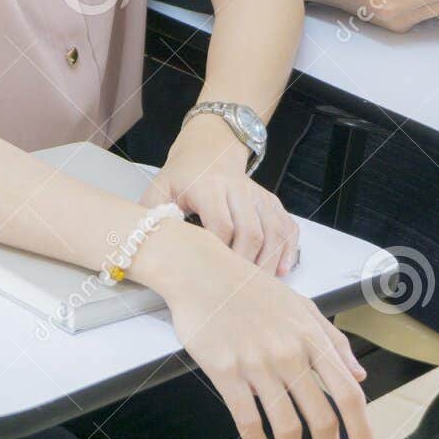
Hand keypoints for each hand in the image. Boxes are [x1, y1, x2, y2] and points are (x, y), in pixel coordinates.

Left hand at [146, 114, 299, 275]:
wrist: (208, 150)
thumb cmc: (181, 177)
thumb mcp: (159, 190)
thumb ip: (153, 218)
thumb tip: (149, 250)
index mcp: (207, 187)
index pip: (221, 224)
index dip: (220, 252)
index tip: (213, 274)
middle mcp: (238, 188)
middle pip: (251, 230)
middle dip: (248, 262)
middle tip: (238, 288)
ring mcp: (257, 194)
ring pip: (273, 229)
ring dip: (271, 259)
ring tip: (262, 285)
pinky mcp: (270, 200)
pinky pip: (287, 224)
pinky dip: (289, 248)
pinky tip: (283, 268)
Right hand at [156, 226, 371, 438]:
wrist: (204, 272)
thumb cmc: (254, 290)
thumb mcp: (304, 307)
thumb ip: (334, 342)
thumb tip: (360, 375)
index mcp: (313, 339)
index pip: (347, 393)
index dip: (360, 428)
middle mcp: (290, 354)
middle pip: (321, 417)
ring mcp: (258, 364)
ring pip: (286, 425)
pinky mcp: (226, 371)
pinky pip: (247, 419)